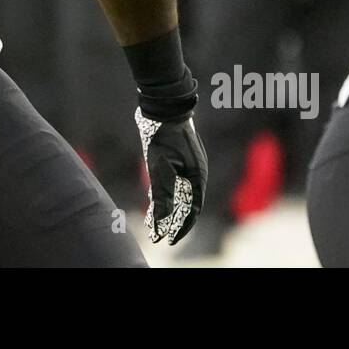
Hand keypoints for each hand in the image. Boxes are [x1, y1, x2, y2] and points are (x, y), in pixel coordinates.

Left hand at [136, 107, 207, 244]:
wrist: (163, 106)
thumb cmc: (162, 137)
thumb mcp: (160, 167)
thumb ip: (162, 194)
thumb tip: (161, 220)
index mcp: (197, 177)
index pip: (191, 210)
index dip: (180, 227)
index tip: (168, 241)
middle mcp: (196, 173)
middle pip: (185, 204)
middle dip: (171, 221)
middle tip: (157, 235)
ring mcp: (188, 165)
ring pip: (178, 193)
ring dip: (165, 208)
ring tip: (151, 221)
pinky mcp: (179, 158)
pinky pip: (174, 182)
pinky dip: (164, 192)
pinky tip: (152, 198)